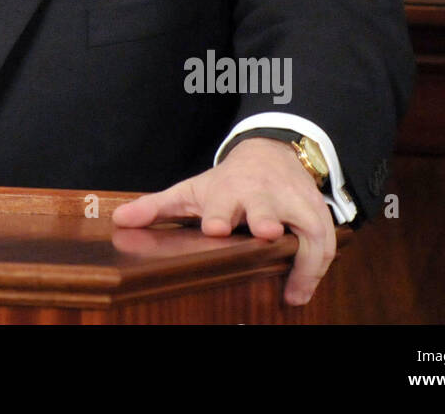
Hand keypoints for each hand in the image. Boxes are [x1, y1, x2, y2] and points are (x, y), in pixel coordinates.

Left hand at [111, 137, 336, 305]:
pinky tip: (303, 291)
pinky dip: (318, 267)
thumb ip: (158, 207)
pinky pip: (325, 242)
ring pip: (305, 224)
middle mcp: (262, 195)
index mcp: (228, 190)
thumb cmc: (227, 181)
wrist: (272, 152)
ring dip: (303, 252)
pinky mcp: (316, 212)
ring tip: (296, 288)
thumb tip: (118, 219)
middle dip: (266, 218)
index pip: (223, 201)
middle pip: (266, 206)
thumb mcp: (193, 190)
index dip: (220, 215)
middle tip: (265, 232)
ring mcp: (292, 202)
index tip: (215, 228)